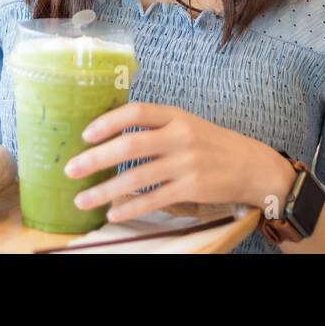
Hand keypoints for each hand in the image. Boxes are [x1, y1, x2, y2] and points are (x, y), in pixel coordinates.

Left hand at [63, 102, 296, 223]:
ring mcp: (187, 163)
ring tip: (82, 200)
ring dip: (105, 190)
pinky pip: (154, 199)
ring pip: (138, 176)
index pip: (136, 111)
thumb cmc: (214, 145)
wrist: (253, 166)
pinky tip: (113, 213)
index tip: (85, 134)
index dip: (107, 122)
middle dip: (96, 158)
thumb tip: (114, 134)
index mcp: (176, 115)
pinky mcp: (193, 188)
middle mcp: (180, 136)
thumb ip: (157, 126)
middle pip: (130, 144)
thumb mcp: (188, 124)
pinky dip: (131, 208)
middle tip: (71, 169)